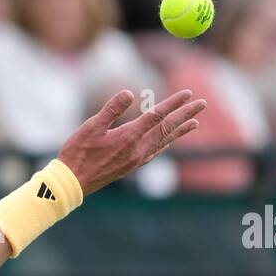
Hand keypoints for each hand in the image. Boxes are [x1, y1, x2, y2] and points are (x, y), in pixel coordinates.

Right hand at [58, 89, 205, 195]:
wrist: (73, 183)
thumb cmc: (77, 152)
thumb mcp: (91, 127)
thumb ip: (111, 109)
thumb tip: (129, 92)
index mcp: (128, 136)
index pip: (157, 116)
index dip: (173, 103)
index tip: (188, 93)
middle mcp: (137, 149)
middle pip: (167, 128)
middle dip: (185, 115)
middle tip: (202, 103)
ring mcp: (136, 159)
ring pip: (164, 141)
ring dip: (180, 130)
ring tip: (195, 123)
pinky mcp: (131, 166)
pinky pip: (155, 152)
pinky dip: (166, 144)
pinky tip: (170, 141)